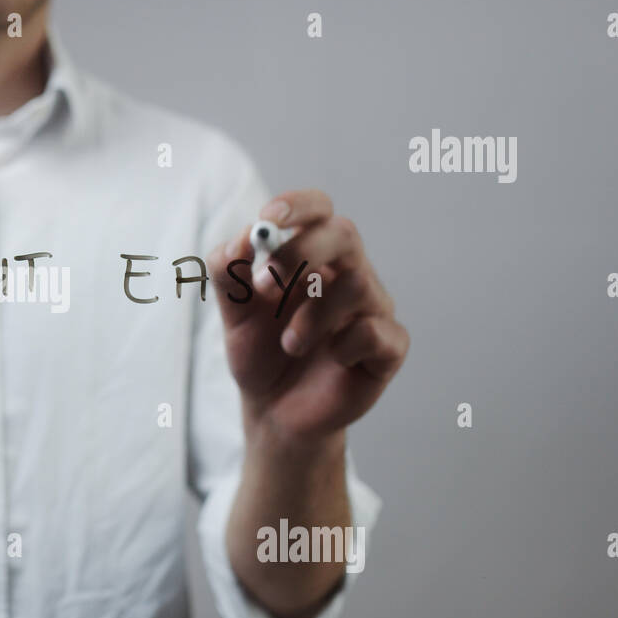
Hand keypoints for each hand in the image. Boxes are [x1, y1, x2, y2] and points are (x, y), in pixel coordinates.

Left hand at [209, 189, 408, 445]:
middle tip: (265, 284)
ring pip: (357, 283)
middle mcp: (348, 273)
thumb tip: (239, 240)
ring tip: (290, 344)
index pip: (318, 210)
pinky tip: (330, 359)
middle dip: (301, 252)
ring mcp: (373, 308)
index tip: (268, 220)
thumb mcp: (233, 313)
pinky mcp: (388, 347)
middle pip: (343, 233)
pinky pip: (375, 331)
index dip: (297, 206)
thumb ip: (228, 274)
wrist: (274, 411)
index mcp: (313, 256)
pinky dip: (343, 345)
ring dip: (312, 315)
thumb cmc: (260, 353)